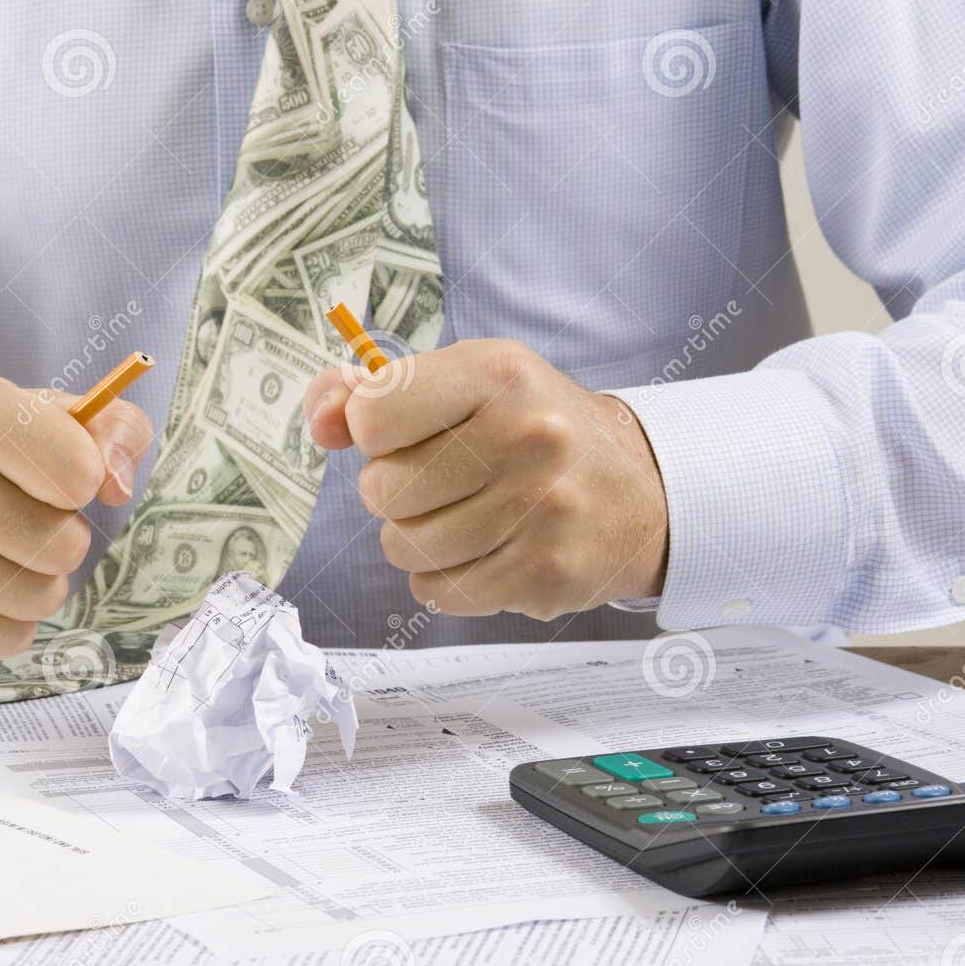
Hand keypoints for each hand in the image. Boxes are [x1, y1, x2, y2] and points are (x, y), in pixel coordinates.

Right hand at [0, 372, 152, 659]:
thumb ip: (102, 427)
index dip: (74, 484)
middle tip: (5, 525)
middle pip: (65, 544)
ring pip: (41, 597)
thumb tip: (120, 482)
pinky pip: (6, 639)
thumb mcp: (19, 415)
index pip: (80, 472)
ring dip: (31, 588)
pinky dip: (1, 626)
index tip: (39, 478)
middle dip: (54, 543)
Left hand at [304, 338, 667, 620]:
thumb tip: (321, 418)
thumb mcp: (467, 384)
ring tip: (463, 517)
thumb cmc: (534, 431)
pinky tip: (484, 552)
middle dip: (395, 493)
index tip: (404, 433)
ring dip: (418, 539)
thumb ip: (375, 393)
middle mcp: (526, 435)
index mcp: (498, 374)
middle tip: (441, 483)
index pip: (372, 415)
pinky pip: (440, 591)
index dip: (372, 432)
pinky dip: (446, 578)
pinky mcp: (546, 571)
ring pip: (405, 547)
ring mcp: (542, 508)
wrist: (643, 491)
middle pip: (383, 490)